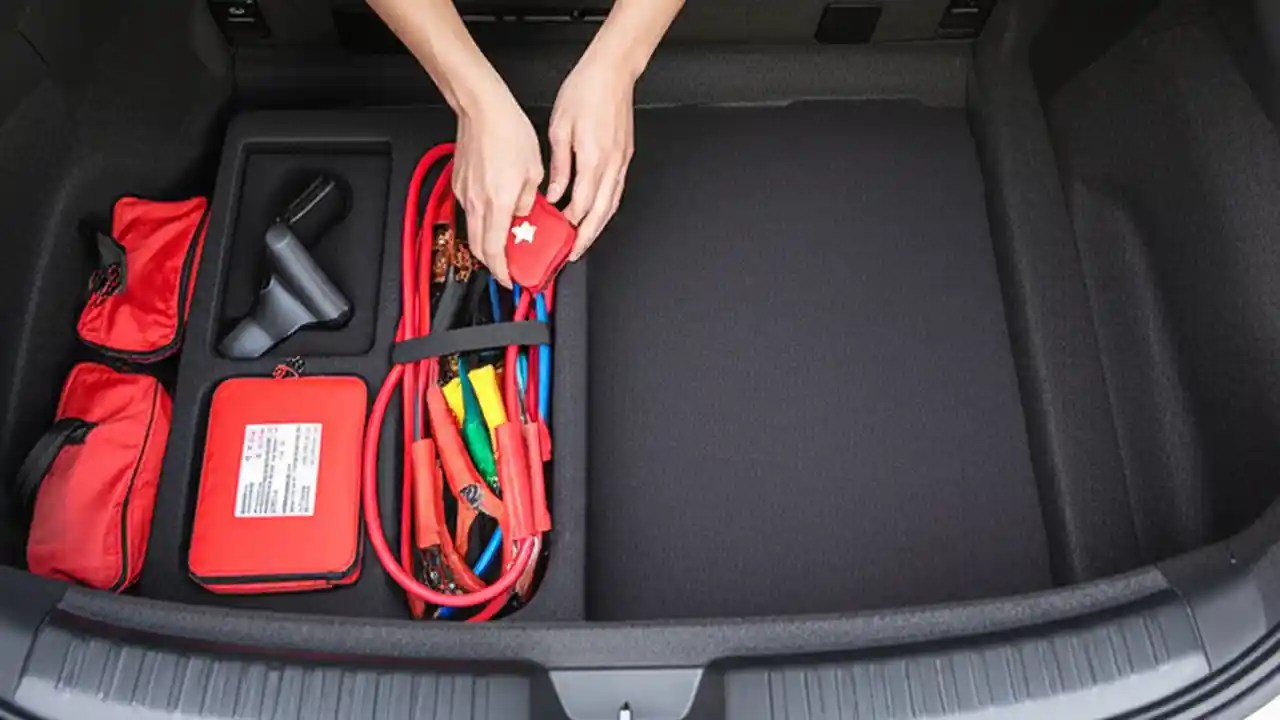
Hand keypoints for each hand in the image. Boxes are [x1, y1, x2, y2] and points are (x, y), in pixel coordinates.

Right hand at [452, 90, 542, 285]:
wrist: (482, 109)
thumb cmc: (508, 132)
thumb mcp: (533, 172)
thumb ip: (528, 201)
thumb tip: (524, 214)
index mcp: (497, 203)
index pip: (495, 251)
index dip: (502, 272)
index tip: (509, 279)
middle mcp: (476, 202)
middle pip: (479, 247)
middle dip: (493, 263)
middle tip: (507, 266)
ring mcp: (464, 193)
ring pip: (473, 229)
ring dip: (487, 241)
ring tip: (504, 241)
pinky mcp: (459, 183)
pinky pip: (469, 210)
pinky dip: (481, 219)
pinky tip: (494, 213)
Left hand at [546, 51, 636, 260]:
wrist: (612, 72)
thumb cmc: (585, 92)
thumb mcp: (560, 128)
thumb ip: (559, 166)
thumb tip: (555, 194)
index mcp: (593, 159)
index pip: (581, 204)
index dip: (569, 224)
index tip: (557, 235)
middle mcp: (611, 165)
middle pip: (601, 213)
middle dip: (587, 238)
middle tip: (574, 254)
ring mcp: (621, 162)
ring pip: (611, 205)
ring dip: (598, 227)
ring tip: (584, 241)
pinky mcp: (625, 157)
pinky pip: (617, 191)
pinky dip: (607, 208)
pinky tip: (598, 214)